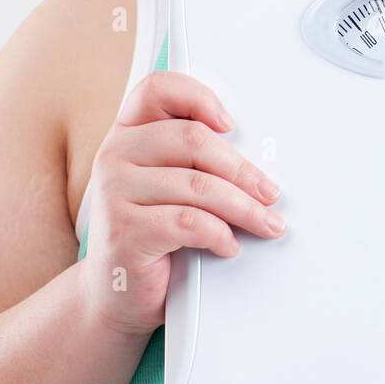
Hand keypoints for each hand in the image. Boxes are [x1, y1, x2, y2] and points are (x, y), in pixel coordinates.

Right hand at [80, 71, 286, 336]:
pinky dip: (221, 235)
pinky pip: (189, 223)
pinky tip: (230, 245)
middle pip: (193, 140)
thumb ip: (194, 161)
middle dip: (243, 170)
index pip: (157, 89)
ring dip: (245, 208)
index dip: (198, 97)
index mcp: (127, 133)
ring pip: (198, 186)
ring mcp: (114, 193)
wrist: (115, 294)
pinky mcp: (124, 231)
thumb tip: (257, 158)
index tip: (231, 123)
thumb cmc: (151, 233)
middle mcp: (114, 155)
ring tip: (266, 223)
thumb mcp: (168, 186)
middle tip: (271, 192)